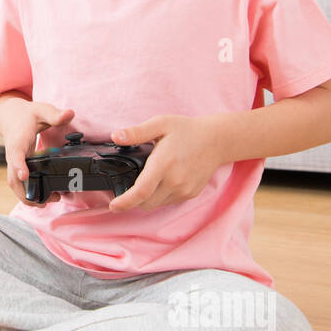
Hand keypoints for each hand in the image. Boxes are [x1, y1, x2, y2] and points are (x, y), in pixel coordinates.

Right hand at [1, 100, 75, 206]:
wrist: (10, 117)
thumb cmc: (27, 115)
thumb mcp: (41, 110)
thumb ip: (55, 114)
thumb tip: (70, 113)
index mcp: (17, 141)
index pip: (15, 154)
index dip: (18, 165)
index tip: (24, 175)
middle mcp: (12, 155)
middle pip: (13, 178)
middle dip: (25, 193)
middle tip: (45, 202)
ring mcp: (14, 163)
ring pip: (15, 184)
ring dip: (29, 197)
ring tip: (49, 202)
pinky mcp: (18, 167)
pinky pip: (20, 184)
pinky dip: (30, 193)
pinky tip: (46, 197)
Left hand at [106, 114, 224, 213]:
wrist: (217, 140)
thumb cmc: (187, 130)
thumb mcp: (160, 124)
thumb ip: (136, 132)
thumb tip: (115, 136)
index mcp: (163, 164)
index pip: (140, 191)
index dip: (124, 202)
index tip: (113, 206)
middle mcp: (174, 181)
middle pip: (145, 203)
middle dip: (134, 199)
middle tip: (130, 184)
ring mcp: (184, 189)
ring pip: (157, 204)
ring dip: (148, 198)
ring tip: (149, 179)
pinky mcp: (190, 194)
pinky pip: (169, 201)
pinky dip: (161, 195)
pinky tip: (164, 180)